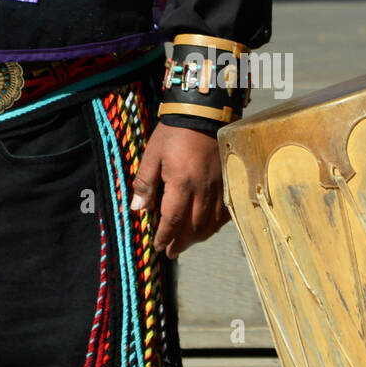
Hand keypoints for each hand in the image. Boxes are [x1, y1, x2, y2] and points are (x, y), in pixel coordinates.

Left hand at [130, 124, 228, 258]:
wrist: (205, 114)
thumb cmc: (174, 133)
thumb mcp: (152, 155)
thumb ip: (144, 183)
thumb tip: (137, 210)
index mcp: (181, 184)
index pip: (173, 220)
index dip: (165, 237)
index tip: (158, 247)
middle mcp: (202, 190)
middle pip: (193, 228)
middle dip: (180, 243)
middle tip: (170, 252)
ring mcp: (218, 187)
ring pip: (210, 224)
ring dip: (197, 238)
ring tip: (186, 243)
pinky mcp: (228, 182)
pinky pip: (225, 212)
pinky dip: (215, 225)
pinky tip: (206, 227)